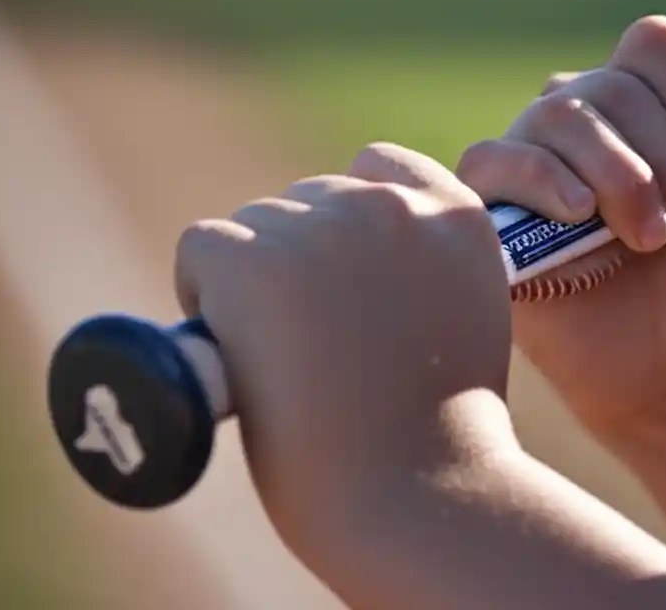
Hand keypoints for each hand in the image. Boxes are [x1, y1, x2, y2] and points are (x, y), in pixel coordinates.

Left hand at [173, 142, 516, 558]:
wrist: (419, 496)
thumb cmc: (442, 437)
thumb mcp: (464, 321)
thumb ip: (426, 272)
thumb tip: (356, 267)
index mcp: (455, 217)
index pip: (380, 169)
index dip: (351, 223)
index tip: (347, 282)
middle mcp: (389, 207)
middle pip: (308, 203)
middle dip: (302, 262)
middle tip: (313, 347)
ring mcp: (319, 230)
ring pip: (253, 228)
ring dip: (254, 282)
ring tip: (283, 362)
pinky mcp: (251, 262)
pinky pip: (202, 248)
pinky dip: (204, 294)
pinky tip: (236, 350)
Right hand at [456, 16, 665, 439]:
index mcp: (644, 93)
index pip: (657, 44)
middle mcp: (580, 111)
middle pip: (617, 86)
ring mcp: (529, 153)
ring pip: (562, 115)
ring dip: (625, 181)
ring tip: (651, 240)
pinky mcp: (488, 205)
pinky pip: (493, 159)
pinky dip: (544, 180)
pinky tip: (581, 214)